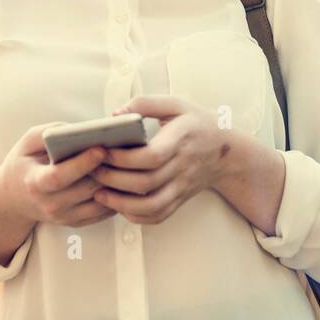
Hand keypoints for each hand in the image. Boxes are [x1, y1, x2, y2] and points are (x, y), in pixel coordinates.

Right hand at [0, 123, 115, 228]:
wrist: (14, 198)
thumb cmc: (24, 163)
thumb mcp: (28, 142)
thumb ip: (50, 132)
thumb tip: (80, 130)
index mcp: (35, 183)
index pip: (60, 177)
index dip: (81, 164)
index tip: (101, 148)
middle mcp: (50, 205)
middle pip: (85, 189)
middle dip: (106, 170)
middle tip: (125, 150)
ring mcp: (64, 217)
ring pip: (99, 202)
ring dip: (115, 184)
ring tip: (128, 162)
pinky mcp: (76, 222)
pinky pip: (103, 212)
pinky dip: (116, 195)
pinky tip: (124, 178)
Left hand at [90, 95, 232, 223]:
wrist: (227, 151)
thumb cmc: (196, 123)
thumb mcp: (176, 104)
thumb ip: (145, 103)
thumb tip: (116, 115)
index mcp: (181, 139)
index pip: (153, 156)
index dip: (125, 157)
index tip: (104, 151)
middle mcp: (182, 166)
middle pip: (146, 182)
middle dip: (114, 179)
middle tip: (92, 171)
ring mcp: (182, 186)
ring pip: (151, 205)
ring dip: (122, 203)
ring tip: (99, 194)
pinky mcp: (180, 199)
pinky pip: (158, 215)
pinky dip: (137, 216)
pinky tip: (119, 206)